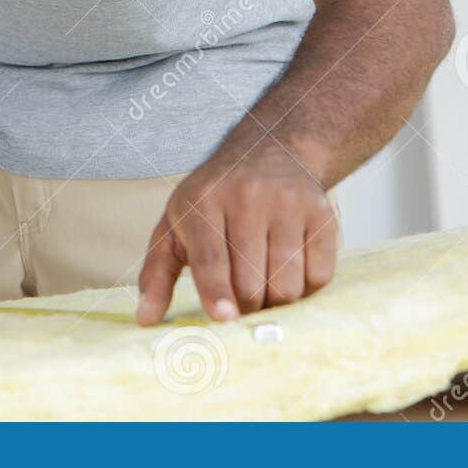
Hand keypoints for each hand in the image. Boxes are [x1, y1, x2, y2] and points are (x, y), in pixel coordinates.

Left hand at [136, 144, 338, 324]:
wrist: (270, 148)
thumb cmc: (214, 197)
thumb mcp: (175, 224)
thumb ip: (157, 273)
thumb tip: (145, 319)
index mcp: (203, 201)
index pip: (211, 257)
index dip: (216, 291)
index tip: (224, 318)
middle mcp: (247, 197)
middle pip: (251, 281)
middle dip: (245, 305)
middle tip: (240, 299)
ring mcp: (288, 203)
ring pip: (287, 284)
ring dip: (276, 301)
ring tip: (265, 285)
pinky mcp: (321, 214)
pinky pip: (320, 274)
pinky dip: (306, 287)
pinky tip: (291, 270)